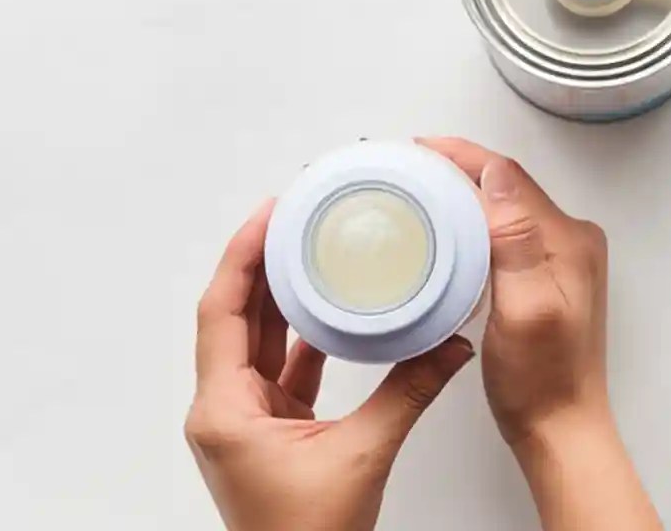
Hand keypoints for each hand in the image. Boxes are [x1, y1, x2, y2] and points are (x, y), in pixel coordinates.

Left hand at [185, 200, 474, 530]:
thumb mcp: (363, 455)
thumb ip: (407, 392)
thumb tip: (448, 346)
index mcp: (225, 410)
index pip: (223, 312)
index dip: (242, 256)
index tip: (268, 215)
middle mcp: (224, 410)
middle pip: (235, 318)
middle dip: (262, 265)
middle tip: (292, 218)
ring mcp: (245, 420)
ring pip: (257, 341)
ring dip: (281, 298)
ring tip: (308, 251)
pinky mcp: (270, 431)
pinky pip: (281, 368)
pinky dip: (304, 337)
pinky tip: (330, 313)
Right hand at [419, 138, 661, 530]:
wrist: (561, 428)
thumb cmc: (542, 380)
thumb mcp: (525, 308)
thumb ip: (517, 239)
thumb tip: (498, 174)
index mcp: (568, 239)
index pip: (509, 177)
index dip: (462, 156)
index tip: (417, 149)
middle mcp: (570, 241)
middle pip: (507, 187)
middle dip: (459, 169)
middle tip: (407, 166)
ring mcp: (560, 260)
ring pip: (505, 208)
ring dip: (465, 193)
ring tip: (419, 188)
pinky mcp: (546, 278)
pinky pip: (506, 233)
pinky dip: (474, 223)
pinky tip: (447, 230)